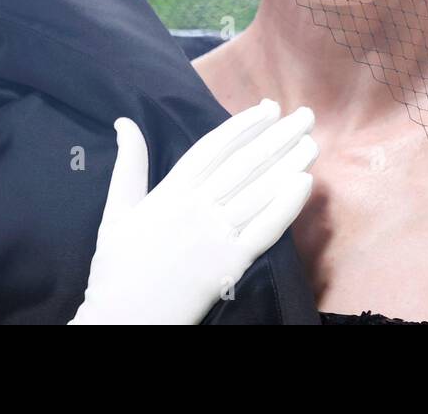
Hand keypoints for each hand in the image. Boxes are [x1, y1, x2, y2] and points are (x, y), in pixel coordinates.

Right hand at [69, 100, 317, 324]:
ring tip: (311, 142)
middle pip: (245, 163)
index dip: (244, 125)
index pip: (215, 147)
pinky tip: (304, 183)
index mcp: (171, 191)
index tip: (269, 108)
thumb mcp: (116, 210)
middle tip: (305, 115)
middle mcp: (197, 207)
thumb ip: (128, 165)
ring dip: (289, 163)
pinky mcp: (230, 264)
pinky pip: (264, 229)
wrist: (122, 319)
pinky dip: (286, 205)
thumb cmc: (116, 268)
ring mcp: (215, 235)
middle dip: (278, 136)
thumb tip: (124, 123)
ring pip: (259, 190)